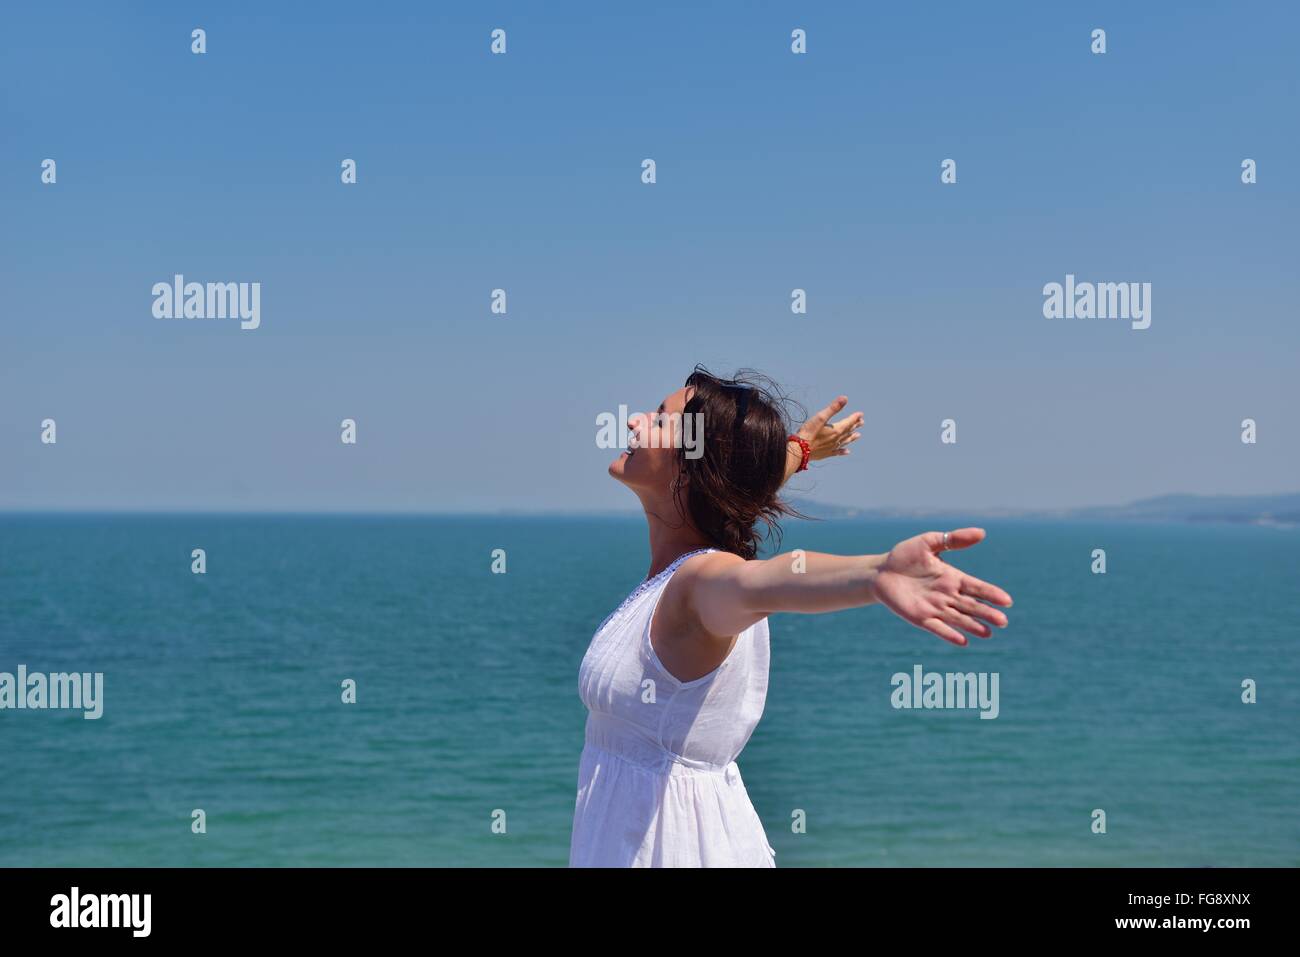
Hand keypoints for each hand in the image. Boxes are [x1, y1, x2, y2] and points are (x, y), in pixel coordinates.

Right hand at [784, 396, 863, 484]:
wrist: (799, 451)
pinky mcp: (826, 453)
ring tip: (858, 435)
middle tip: (862, 422)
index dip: (855, 417)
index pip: (848, 422)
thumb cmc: (808, 433)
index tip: (861, 414)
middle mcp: (836, 439)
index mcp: (836, 430)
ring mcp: (832, 447)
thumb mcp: (820, 417)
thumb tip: (844, 398)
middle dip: (854, 426)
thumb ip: (833, 408)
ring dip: (851, 437)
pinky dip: (843, 451)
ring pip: (845, 441)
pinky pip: (837, 452)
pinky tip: (847, 452)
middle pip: (848, 431)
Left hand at [873, 528, 1012, 645]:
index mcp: (952, 578)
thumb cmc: (905, 556)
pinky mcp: (920, 618)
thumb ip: (954, 539)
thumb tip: (982, 532)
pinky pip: (937, 628)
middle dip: (987, 613)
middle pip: (971, 606)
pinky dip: (949, 634)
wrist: (880, 571)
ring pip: (958, 619)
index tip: (1007, 600)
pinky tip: (963, 641)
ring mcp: (935, 608)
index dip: (991, 594)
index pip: (976, 587)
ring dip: (973, 626)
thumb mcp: (929, 542)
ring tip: (988, 633)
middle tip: (1003, 621)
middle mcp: (947, 595)